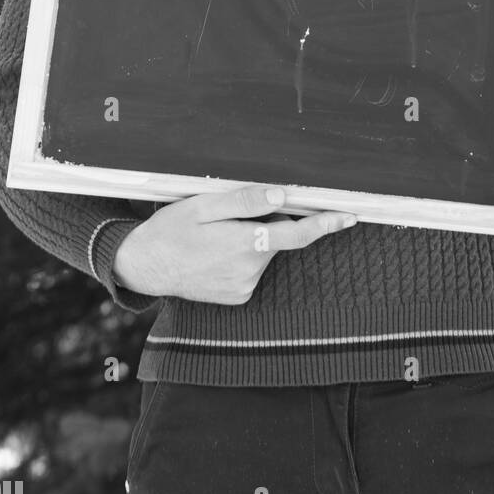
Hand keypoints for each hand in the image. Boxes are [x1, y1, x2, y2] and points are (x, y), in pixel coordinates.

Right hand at [111, 185, 357, 305]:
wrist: (144, 267)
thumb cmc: (171, 231)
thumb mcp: (203, 205)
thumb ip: (245, 201)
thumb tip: (283, 197)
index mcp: (243, 243)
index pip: (296, 233)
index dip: (325, 224)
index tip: (349, 216)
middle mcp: (248, 270)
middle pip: (277, 237)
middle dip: (266, 221)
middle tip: (230, 214)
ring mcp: (243, 287)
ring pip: (263, 252)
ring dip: (251, 238)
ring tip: (215, 235)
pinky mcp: (238, 296)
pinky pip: (252, 267)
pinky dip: (243, 255)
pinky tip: (215, 252)